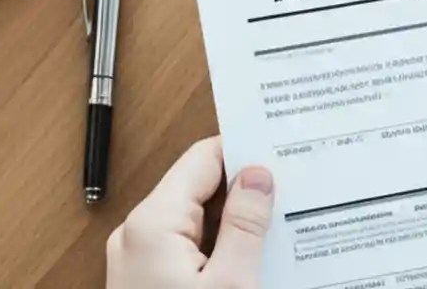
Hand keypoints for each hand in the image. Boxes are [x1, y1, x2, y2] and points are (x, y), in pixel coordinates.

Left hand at [107, 137, 274, 288]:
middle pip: (199, 188)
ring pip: (195, 219)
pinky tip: (247, 261)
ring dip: (232, 225)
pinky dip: (217, 247)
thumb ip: (244, 227)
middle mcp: (136, 232)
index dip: (245, 152)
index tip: (283, 154)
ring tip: (276, 234)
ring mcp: (136, 256)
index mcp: (153, 222)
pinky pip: (186, 246)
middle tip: (290, 199)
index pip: (203, 158)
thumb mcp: (230, 284)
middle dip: (243, 192)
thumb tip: (257, 176)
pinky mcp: (143, 277)